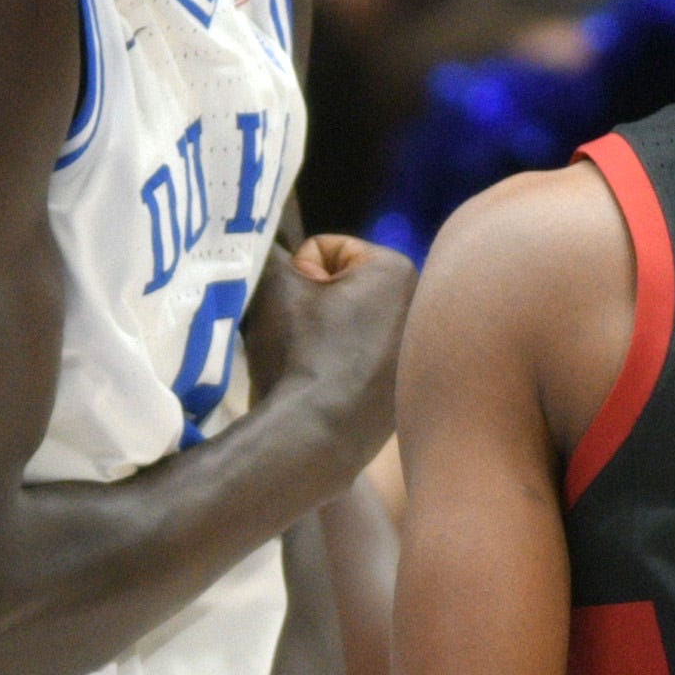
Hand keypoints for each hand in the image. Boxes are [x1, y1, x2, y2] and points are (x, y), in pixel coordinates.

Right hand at [245, 236, 414, 466]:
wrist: (312, 439)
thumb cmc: (297, 350)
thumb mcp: (272, 285)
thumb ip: (265, 250)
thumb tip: (252, 235)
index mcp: (397, 268)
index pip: (323, 250)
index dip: (296, 277)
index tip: (297, 310)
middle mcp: (422, 305)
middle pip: (341, 286)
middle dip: (314, 304)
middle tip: (301, 336)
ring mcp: (416, 351)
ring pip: (349, 322)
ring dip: (324, 334)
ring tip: (311, 363)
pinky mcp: (406, 389)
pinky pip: (360, 359)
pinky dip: (340, 365)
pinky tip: (327, 388)